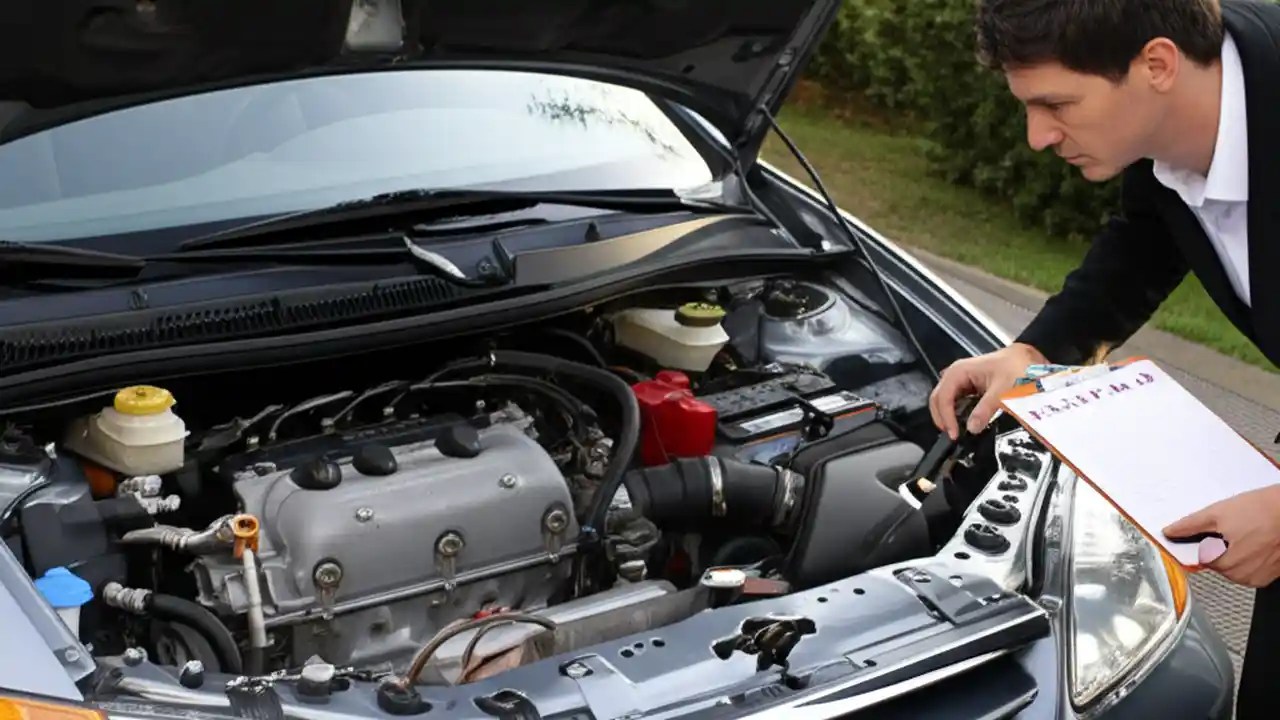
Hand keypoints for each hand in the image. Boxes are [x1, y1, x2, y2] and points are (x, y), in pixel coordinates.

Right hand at [928, 343, 1047, 439]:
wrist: (1028, 360)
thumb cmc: (1016, 367)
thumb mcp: (1003, 390)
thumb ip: (985, 409)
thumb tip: (971, 428)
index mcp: (959, 371)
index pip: (943, 396)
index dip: (946, 417)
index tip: (954, 434)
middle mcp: (956, 375)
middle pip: (938, 398)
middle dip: (942, 418)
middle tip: (953, 435)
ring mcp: (961, 381)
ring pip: (944, 401)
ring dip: (948, 417)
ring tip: (957, 431)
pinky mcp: (968, 388)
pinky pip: (956, 402)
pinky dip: (957, 414)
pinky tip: (964, 423)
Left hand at [1162, 485, 1279, 587]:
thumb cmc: (1261, 511)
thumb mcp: (1217, 513)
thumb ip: (1189, 526)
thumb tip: (1170, 532)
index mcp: (1222, 563)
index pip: (1199, 557)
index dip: (1203, 541)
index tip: (1212, 531)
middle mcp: (1240, 576)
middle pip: (1217, 562)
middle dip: (1220, 545)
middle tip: (1233, 527)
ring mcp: (1257, 577)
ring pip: (1234, 565)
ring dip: (1236, 551)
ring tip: (1247, 532)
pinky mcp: (1270, 575)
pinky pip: (1252, 567)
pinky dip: (1251, 555)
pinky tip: (1257, 540)